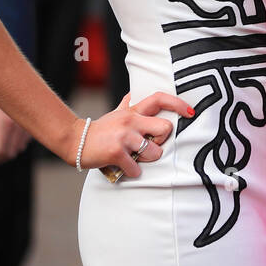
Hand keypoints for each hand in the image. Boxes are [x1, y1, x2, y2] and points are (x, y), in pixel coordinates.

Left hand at [0, 96, 29, 166]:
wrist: (14, 79)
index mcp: (6, 122)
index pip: (1, 150)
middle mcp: (21, 124)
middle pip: (10, 152)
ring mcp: (30, 125)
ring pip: (18, 148)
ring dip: (6, 152)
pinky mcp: (35, 124)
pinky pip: (24, 142)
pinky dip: (14, 144)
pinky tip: (6, 138)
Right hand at [74, 92, 194, 179]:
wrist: (74, 140)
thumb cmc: (99, 130)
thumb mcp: (115, 114)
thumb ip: (126, 105)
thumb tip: (132, 94)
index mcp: (133, 111)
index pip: (159, 99)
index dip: (178, 104)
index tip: (190, 112)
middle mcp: (131, 121)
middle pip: (166, 128)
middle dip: (163, 140)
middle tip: (151, 144)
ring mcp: (124, 137)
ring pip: (155, 151)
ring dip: (148, 159)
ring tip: (135, 158)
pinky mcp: (116, 153)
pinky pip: (137, 168)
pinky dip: (133, 171)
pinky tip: (125, 168)